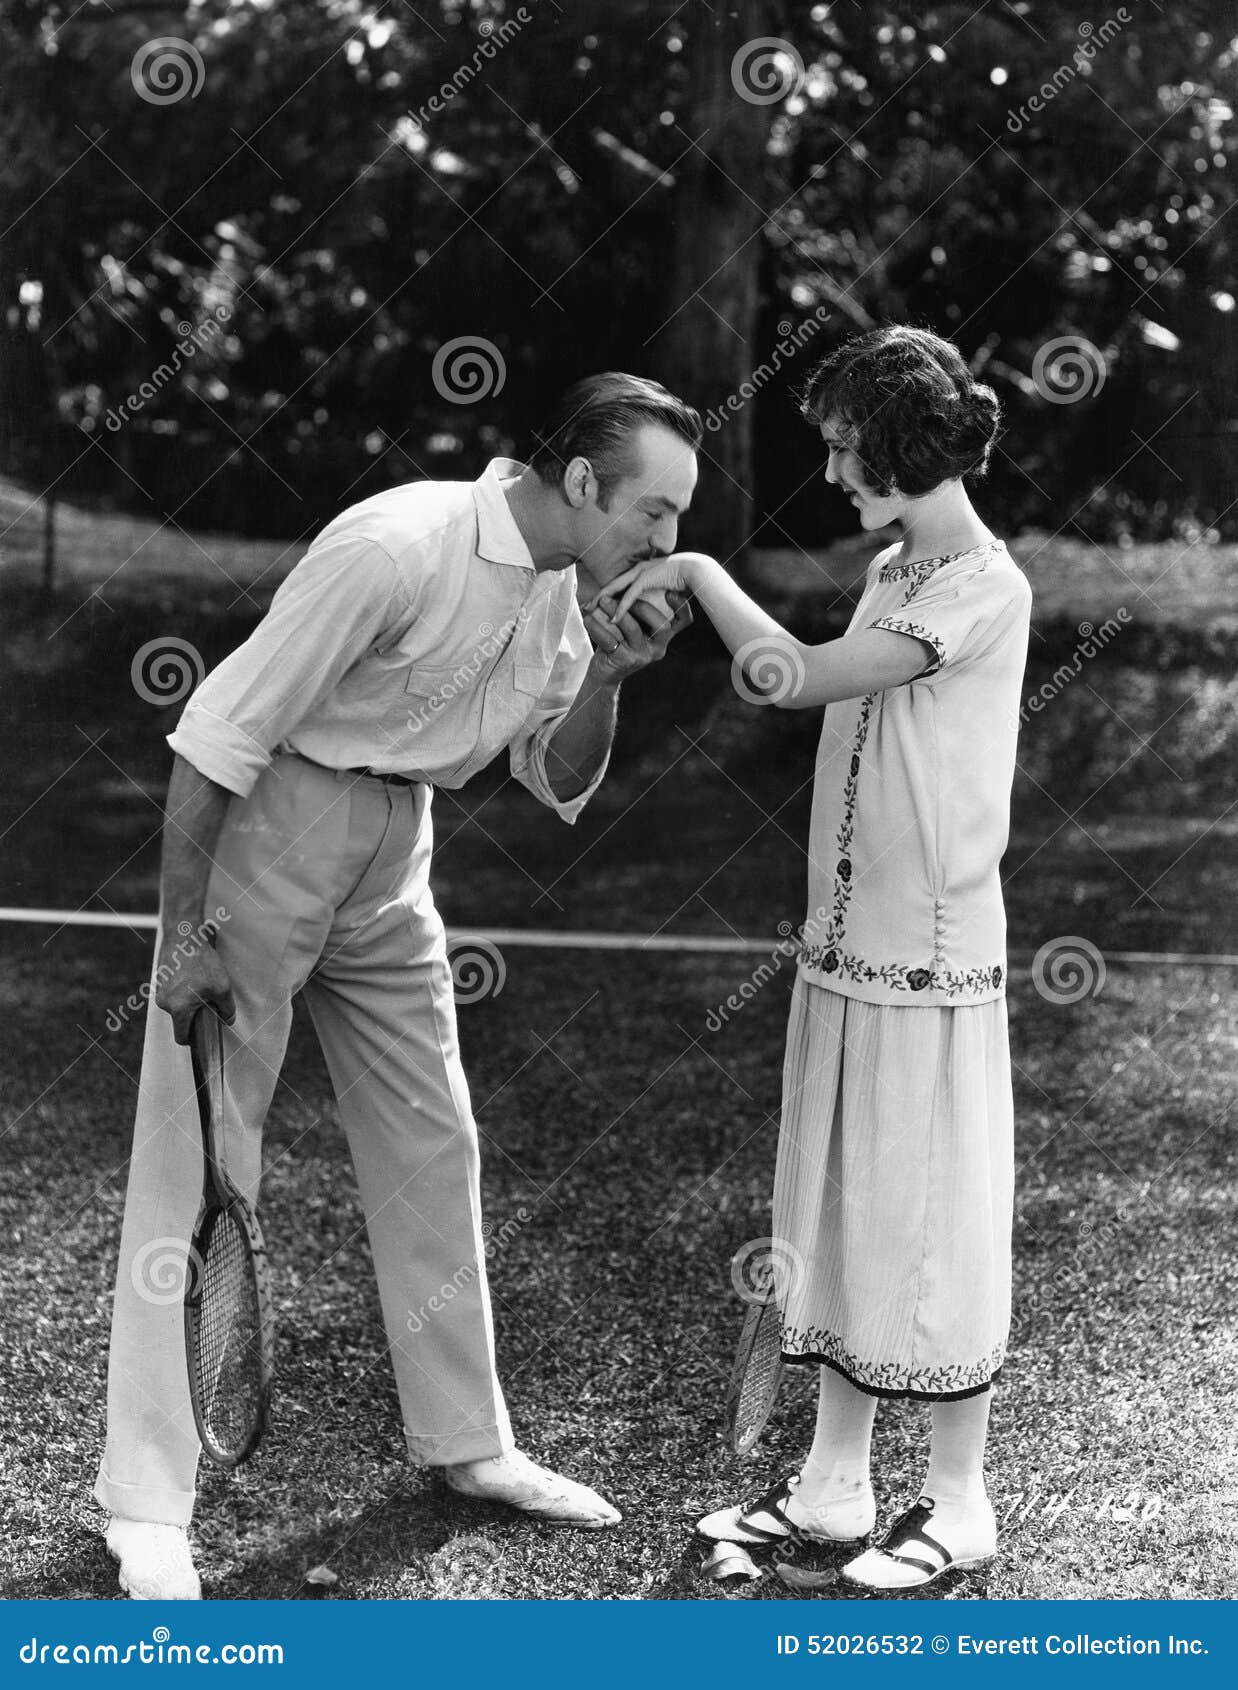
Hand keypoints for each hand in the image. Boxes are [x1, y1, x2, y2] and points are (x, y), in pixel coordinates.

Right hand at [155, 931, 236, 1044]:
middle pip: (180, 1019)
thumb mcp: (222, 987)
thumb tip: (227, 1019)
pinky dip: (182, 989)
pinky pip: (172, 991)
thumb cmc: (202, 962)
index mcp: (178, 1009)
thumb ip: (227, 1009)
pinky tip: (193, 975)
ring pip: (176, 1004)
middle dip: (194, 1014)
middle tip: (207, 1002)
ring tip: (200, 984)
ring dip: (188, 1000)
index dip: (192, 1039)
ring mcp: (159, 990)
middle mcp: (164, 1002)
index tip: (202, 1034)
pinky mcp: (160, 979)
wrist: (183, 935)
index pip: (181, 1037)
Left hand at [582, 594, 691, 685]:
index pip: (683, 621)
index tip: (673, 590)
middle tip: (623, 593)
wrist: (605, 673)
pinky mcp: (625, 661)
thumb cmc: (619, 644)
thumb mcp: (634, 627)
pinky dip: (597, 626)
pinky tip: (588, 618)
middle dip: (642, 605)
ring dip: (615, 611)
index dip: (682, 606)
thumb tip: (640, 577)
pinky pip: (611, 639)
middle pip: (661, 624)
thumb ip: (639, 611)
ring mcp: (643, 656)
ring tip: (602, 600)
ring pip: (633, 628)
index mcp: (663, 638)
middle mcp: (657, 648)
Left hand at [599, 551, 714, 622]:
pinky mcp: (646, 578)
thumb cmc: (686, 576)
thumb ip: (657, 589)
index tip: (596, 603)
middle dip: (597, 597)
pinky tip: (612, 619)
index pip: (620, 582)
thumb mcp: (667, 583)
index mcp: (642, 569)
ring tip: (590, 612)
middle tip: (585, 607)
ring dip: (602, 601)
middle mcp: (638, 569)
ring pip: (615, 588)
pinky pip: (629, 595)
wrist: (697, 567)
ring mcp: (641, 572)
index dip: (608, 593)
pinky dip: (621, 607)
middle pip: (612, 584)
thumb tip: (655, 597)